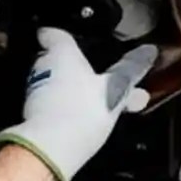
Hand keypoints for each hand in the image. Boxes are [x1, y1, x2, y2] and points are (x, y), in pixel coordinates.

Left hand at [0, 28, 157, 180]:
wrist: (52, 147)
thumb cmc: (84, 108)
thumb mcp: (117, 87)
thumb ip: (131, 69)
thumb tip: (149, 51)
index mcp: (63, 53)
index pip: (52, 33)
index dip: (60, 35)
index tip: (70, 39)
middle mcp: (42, 66)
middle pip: (53, 58)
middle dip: (69, 65)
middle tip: (90, 74)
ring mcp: (34, 90)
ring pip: (50, 81)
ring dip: (64, 86)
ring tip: (86, 99)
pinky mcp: (31, 112)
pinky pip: (47, 102)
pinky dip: (59, 106)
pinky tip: (77, 117)